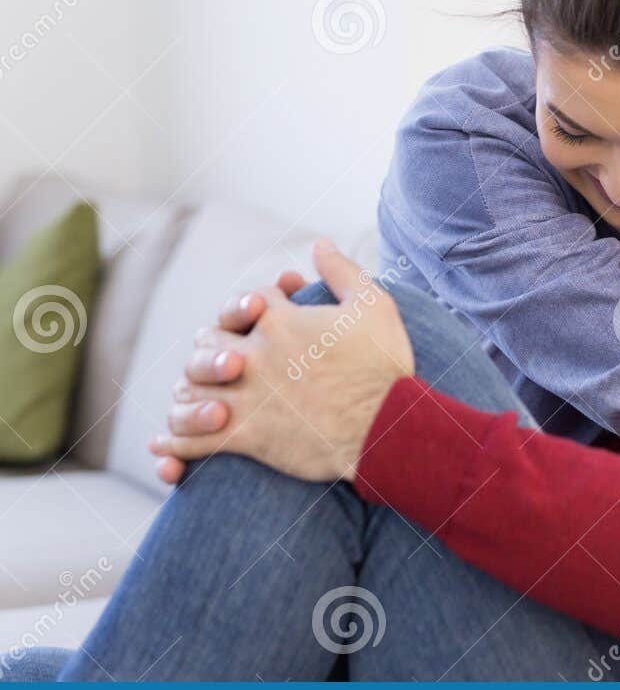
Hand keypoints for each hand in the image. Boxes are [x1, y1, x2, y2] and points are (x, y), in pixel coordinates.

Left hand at [149, 241, 413, 483]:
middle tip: (225, 357)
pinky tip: (163, 445)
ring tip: (193, 397)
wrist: (387, 428)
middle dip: (214, 345)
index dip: (257, 303)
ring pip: (192, 388)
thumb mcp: (374, 305)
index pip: (249, 300)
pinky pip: (194, 439)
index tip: (270, 313)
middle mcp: (254, 356)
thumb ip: (342, 270)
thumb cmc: (383, 366)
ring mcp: (245, 397)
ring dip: (191, 390)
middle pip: (208, 340)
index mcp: (280, 322)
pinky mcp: (246, 436)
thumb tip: (320, 244)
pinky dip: (174, 443)